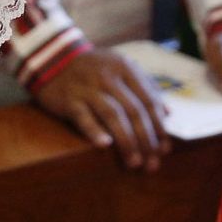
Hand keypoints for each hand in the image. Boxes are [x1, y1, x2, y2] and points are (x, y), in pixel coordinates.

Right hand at [34, 51, 169, 171]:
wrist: (53, 58)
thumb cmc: (94, 68)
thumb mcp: (121, 69)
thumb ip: (146, 87)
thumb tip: (168, 114)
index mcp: (126, 69)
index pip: (149, 100)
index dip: (158, 126)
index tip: (165, 149)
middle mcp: (109, 77)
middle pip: (134, 111)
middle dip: (146, 139)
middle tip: (152, 163)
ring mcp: (88, 88)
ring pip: (112, 115)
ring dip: (126, 141)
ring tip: (134, 162)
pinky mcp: (69, 99)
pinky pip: (83, 116)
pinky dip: (94, 130)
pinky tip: (104, 145)